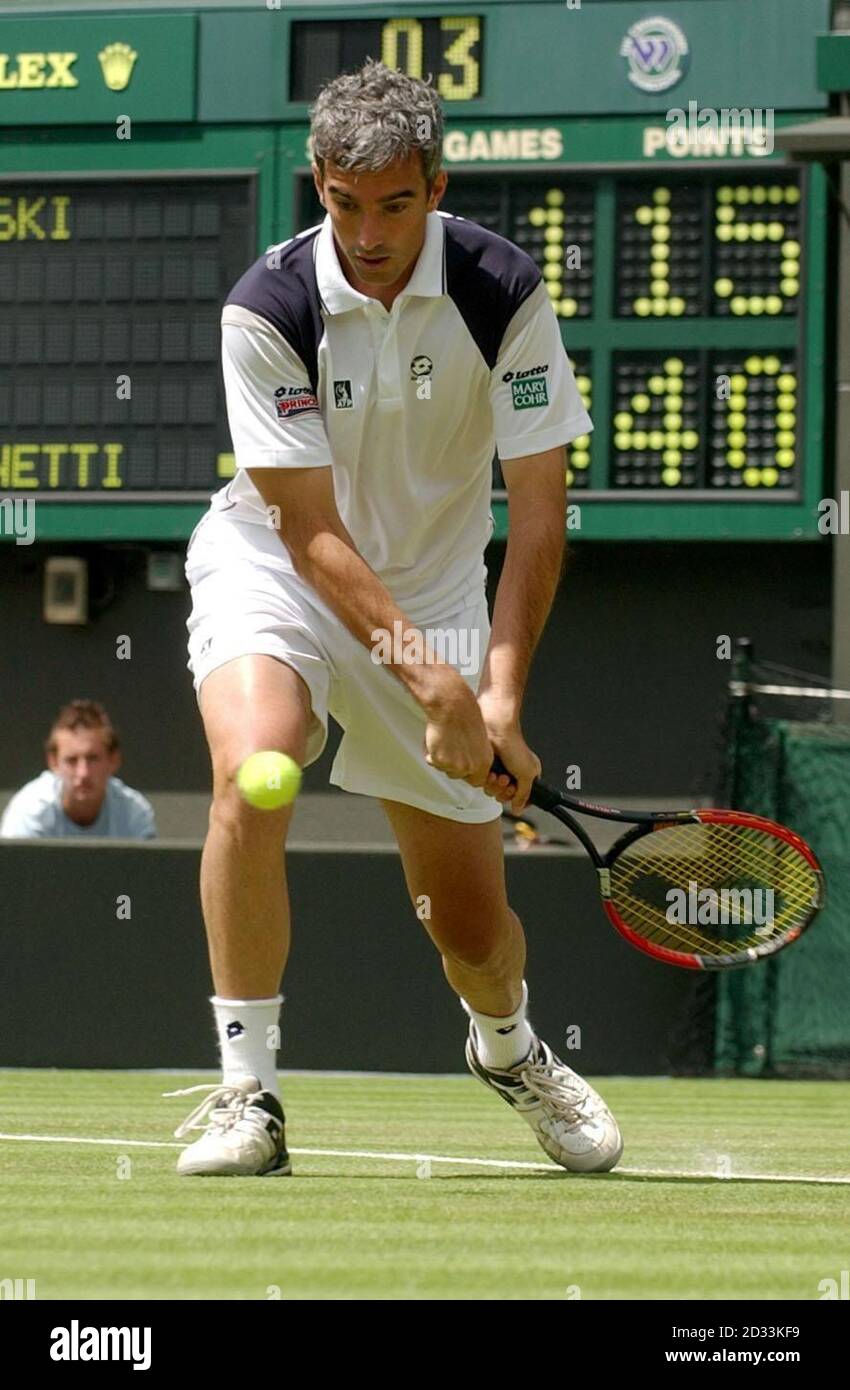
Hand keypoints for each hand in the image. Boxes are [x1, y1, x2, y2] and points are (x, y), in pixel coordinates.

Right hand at [422, 672, 493, 786]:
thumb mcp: (480, 740)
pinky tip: (436, 738)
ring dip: (442, 759)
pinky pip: (432, 761)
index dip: (469, 774)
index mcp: (484, 761)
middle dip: (453, 765)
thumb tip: (468, 766)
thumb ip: (475, 756)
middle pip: (458, 776)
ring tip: (444, 739)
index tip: (462, 765)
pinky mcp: (439, 761)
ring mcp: (454, 766)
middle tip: (450, 748)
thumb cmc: (466, 715)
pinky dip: (431, 752)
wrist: (453, 705)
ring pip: (444, 769)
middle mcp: (471, 767)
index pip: (477, 781)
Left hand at [478, 702, 539, 812]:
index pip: (525, 797)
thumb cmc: (514, 746)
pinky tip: (491, 773)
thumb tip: (519, 809)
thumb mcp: (527, 774)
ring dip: (497, 786)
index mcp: (529, 774)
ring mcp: (500, 772)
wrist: (496, 731)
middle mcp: (514, 775)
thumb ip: (524, 795)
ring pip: (495, 792)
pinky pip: (485, 785)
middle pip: (508, 797)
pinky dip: (488, 781)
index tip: (517, 794)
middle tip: (508, 781)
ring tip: (499, 775)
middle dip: (506, 791)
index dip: (520, 800)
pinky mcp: (487, 770)